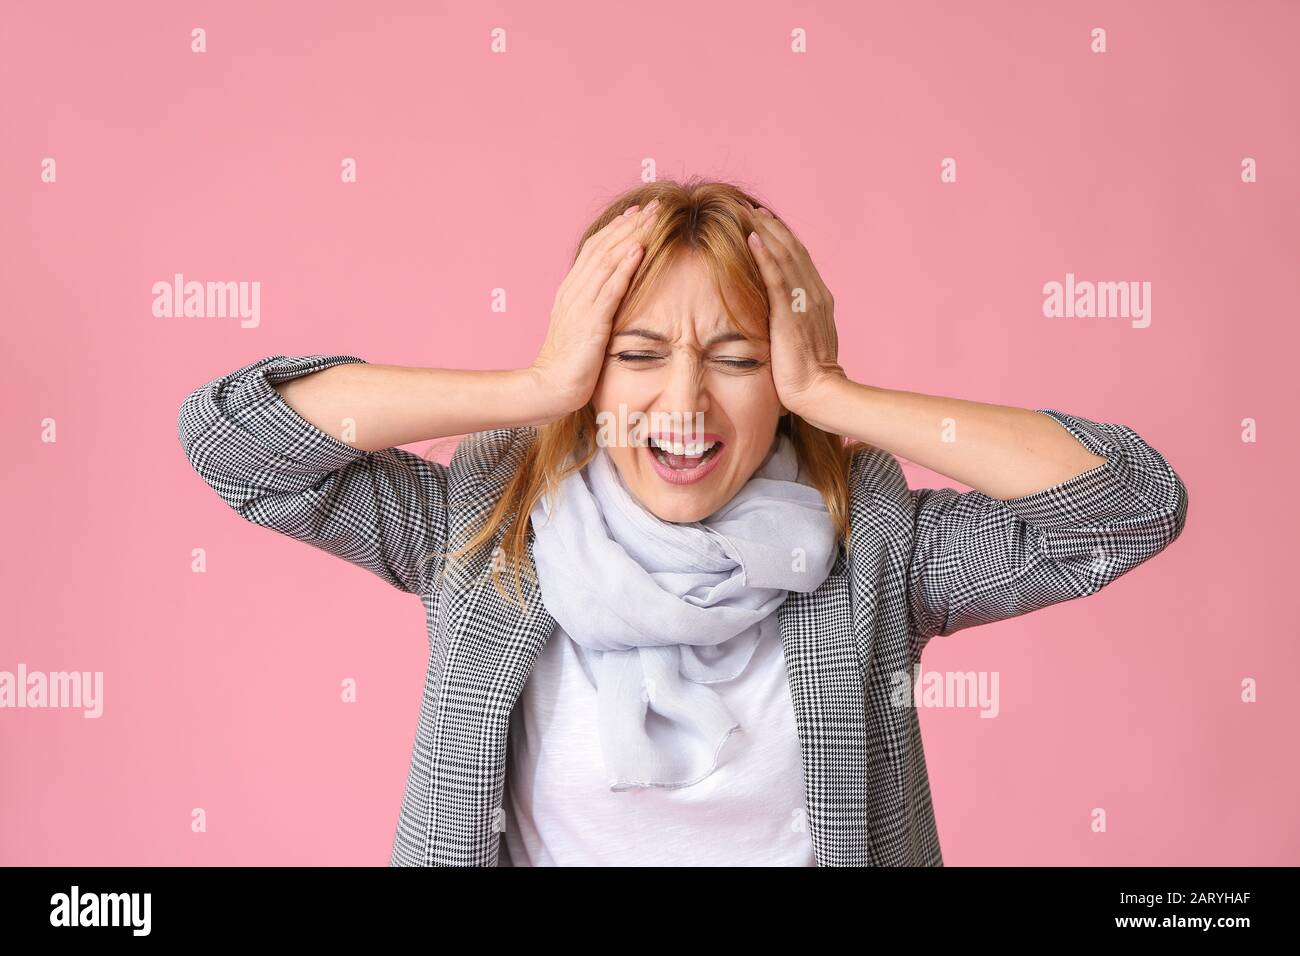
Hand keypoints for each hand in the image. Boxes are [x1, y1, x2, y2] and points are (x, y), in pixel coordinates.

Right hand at [529, 200, 660, 415]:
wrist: (550, 388)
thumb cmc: (569, 365)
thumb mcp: (581, 329)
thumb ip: (594, 309)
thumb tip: (613, 299)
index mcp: (571, 291)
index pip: (595, 249)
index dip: (617, 229)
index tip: (639, 213)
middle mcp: (574, 291)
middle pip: (603, 247)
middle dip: (630, 224)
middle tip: (654, 205)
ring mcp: (581, 305)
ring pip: (608, 260)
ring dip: (632, 235)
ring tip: (653, 217)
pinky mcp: (591, 323)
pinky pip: (610, 289)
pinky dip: (625, 266)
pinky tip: (640, 249)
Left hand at [746, 206, 847, 423]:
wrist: (820, 394)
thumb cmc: (807, 378)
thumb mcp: (800, 343)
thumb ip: (791, 325)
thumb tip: (774, 320)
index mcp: (818, 301)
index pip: (800, 261)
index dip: (783, 239)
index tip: (765, 223)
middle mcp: (815, 295)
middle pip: (793, 251)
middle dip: (773, 227)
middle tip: (753, 208)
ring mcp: (805, 302)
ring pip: (785, 256)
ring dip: (766, 231)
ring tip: (748, 212)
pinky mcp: (790, 313)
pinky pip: (776, 276)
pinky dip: (764, 254)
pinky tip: (752, 237)